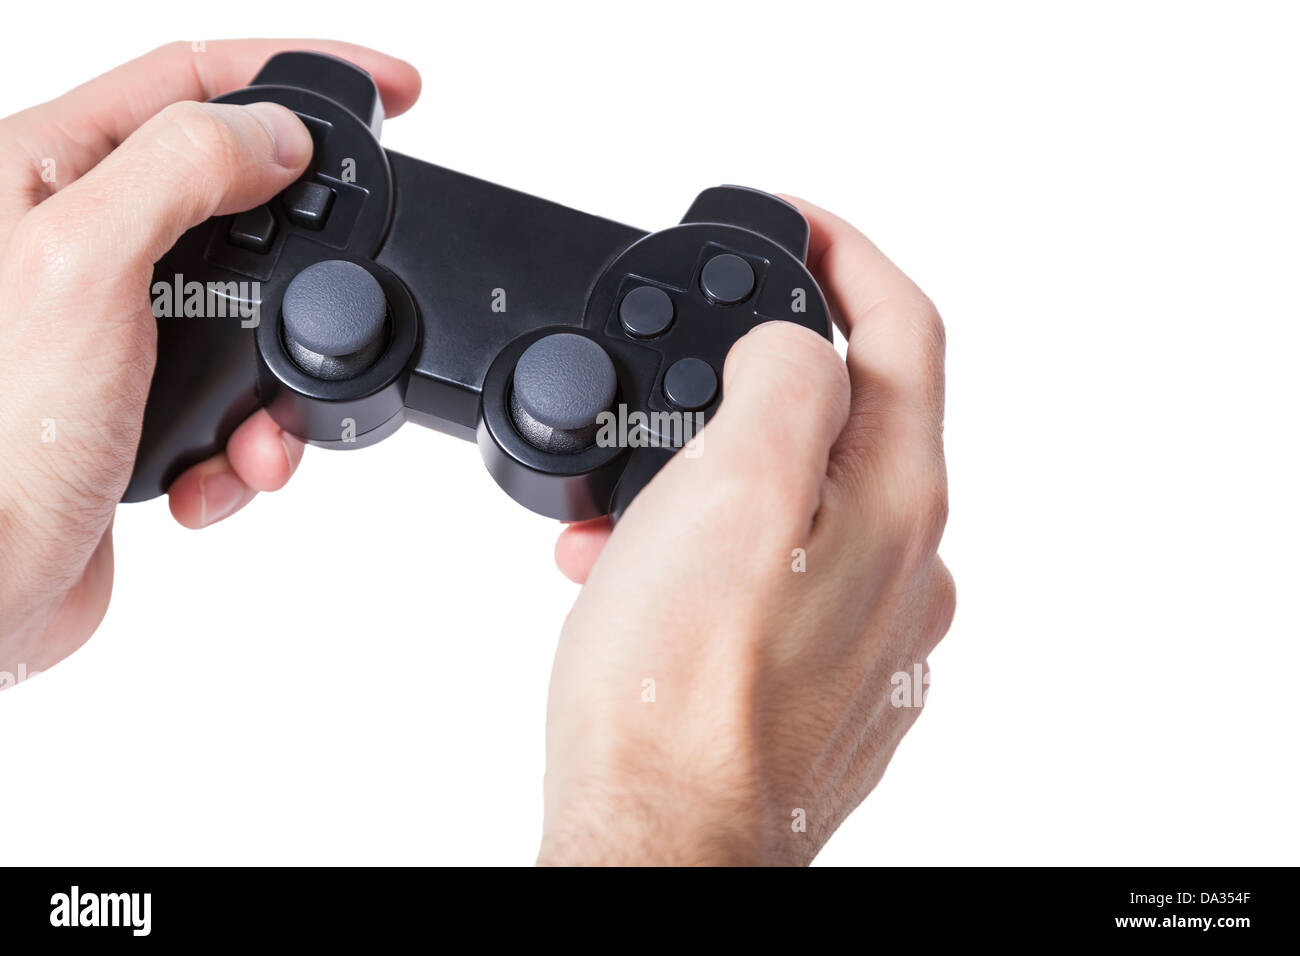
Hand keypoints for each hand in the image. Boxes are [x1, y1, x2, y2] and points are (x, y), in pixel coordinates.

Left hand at [0, 41, 419, 675]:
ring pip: (247, 312)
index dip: (297, 74)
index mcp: (39, 172)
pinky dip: (243, 442)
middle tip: (348, 282)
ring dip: (273, 378)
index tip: (390, 89)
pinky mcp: (137, 401)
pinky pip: (232, 396)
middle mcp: (73, 238)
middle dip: (299, 260)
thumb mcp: (84, 264)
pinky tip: (209, 471)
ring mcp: (109, 324)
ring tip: (253, 431)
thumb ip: (183, 171)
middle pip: (234, 199)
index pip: (191, 81)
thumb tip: (274, 135)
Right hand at [539, 198, 954, 864]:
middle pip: (853, 416)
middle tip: (683, 374)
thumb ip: (783, 385)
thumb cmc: (677, 696)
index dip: (849, 256)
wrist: (655, 843)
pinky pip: (778, 573)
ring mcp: (866, 630)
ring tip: (628, 503)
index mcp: (893, 503)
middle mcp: (903, 568)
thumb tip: (792, 346)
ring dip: (719, 474)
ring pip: (801, 500)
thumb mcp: (726, 492)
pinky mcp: (820, 677)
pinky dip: (714, 548)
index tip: (794, 224)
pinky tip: (642, 575)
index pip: (906, 331)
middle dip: (759, 375)